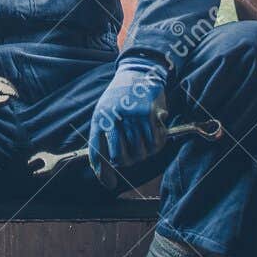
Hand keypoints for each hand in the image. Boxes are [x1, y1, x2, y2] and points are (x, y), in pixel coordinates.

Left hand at [88, 57, 170, 188]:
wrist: (139, 70)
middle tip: (135, 154)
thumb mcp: (105, 110)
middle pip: (120, 158)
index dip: (103, 172)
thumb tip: (106, 166)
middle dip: (129, 161)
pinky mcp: (148, 114)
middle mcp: (112, 119)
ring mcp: (130, 117)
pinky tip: (159, 131)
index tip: (110, 185)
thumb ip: (104, 135)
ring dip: (146, 150)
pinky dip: (158, 142)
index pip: (97, 152)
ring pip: (140, 152)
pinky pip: (154, 142)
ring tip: (148, 137)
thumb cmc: (122, 96)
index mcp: (99, 119)